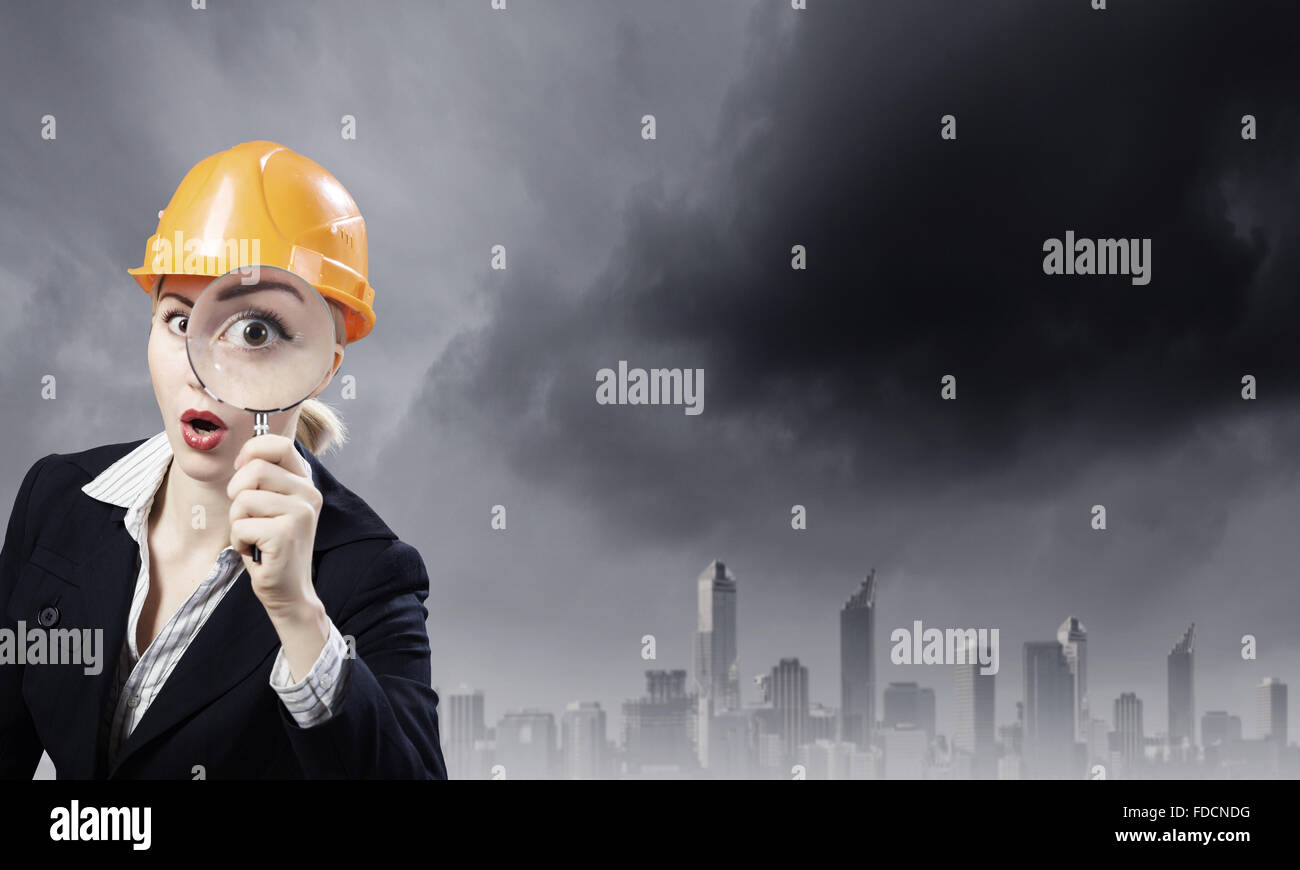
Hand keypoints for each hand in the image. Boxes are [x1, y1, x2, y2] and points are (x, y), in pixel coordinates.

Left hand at [227, 434, 322, 617]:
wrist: (289, 591)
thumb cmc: (271, 547)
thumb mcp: (272, 506)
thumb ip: (265, 478)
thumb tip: (243, 454)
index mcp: (305, 483)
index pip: (278, 445)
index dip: (251, 452)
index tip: (242, 471)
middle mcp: (308, 494)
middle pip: (254, 469)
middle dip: (237, 493)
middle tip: (247, 516)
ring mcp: (300, 514)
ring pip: (243, 498)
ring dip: (237, 521)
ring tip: (253, 536)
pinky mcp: (285, 534)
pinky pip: (240, 525)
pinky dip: (238, 541)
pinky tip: (254, 550)